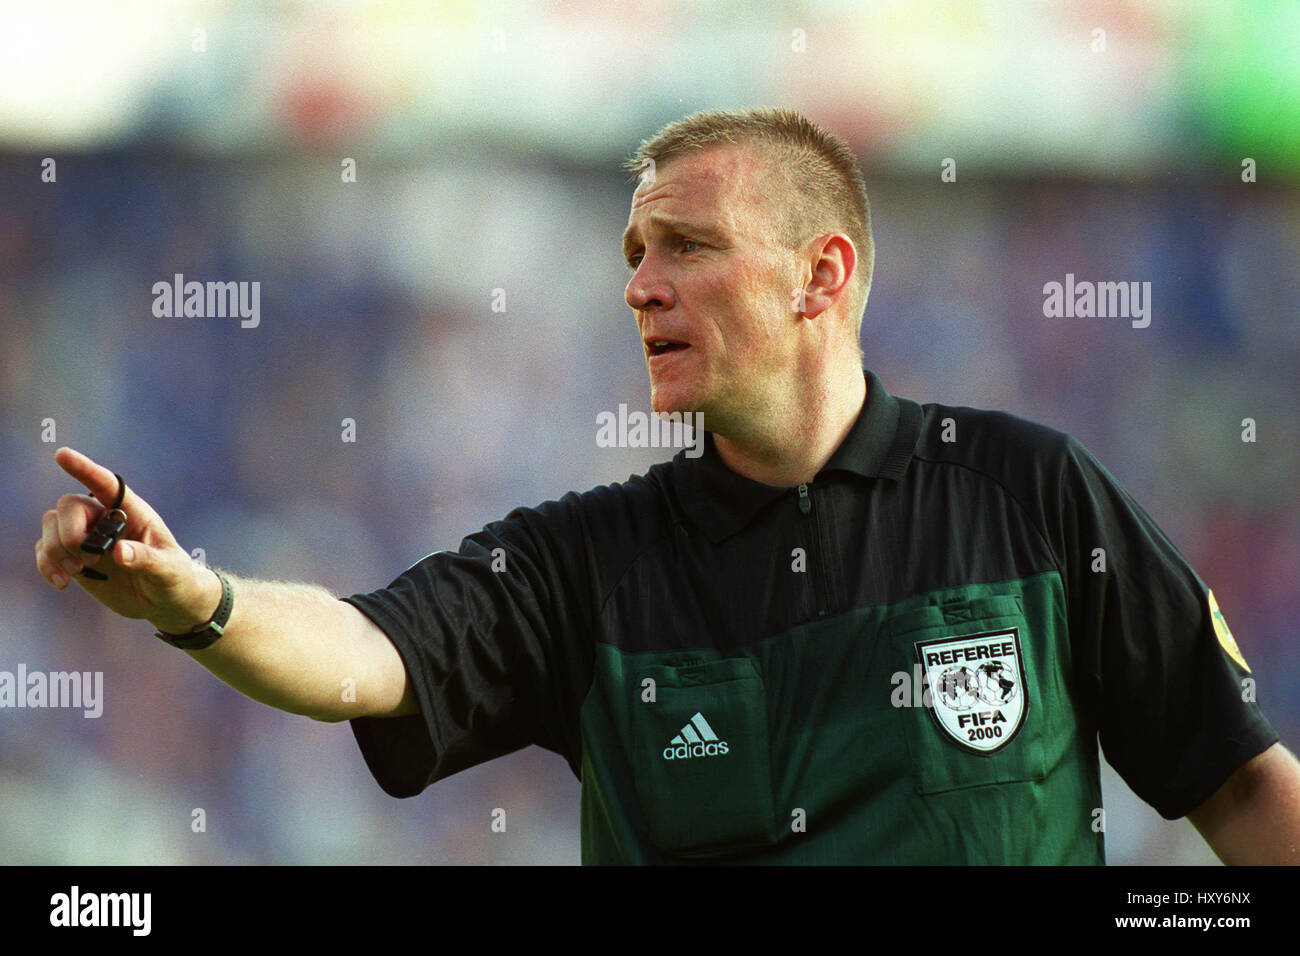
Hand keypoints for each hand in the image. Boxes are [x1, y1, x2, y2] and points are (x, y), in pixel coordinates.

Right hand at [36, 447, 219, 633]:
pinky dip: (46, 564)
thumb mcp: (168, 570)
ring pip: (51, 523)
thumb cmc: (174, 578)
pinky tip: (61, 582)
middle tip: (89, 560)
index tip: (61, 455)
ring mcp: (87, 536)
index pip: (107, 484)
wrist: (163, 601)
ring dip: (55, 549)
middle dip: (70, 533)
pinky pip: (45, 549)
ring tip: (78, 573)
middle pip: (69, 506)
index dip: (84, 469)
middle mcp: (105, 518)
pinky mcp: (73, 556)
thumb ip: (147, 560)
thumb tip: (120, 552)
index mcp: (133, 512)